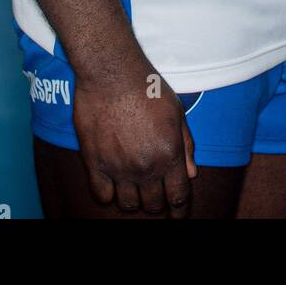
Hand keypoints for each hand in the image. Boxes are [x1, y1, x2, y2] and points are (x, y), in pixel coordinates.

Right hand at [72, 59, 196, 216]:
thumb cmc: (146, 86)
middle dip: (157, 202)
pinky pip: (102, 195)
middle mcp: (146, 166)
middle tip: (153, 192)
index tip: (177, 213)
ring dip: (133, 199)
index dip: (179, 210)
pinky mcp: (95, 162)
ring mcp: (119, 167)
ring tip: (132, 186)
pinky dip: (108, 194)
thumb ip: (186, 145)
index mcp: (170, 154)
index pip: (179, 198)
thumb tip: (190, 174)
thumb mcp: (176, 111)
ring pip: (129, 205)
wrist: (111, 71)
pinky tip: (111, 182)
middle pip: (154, 205)